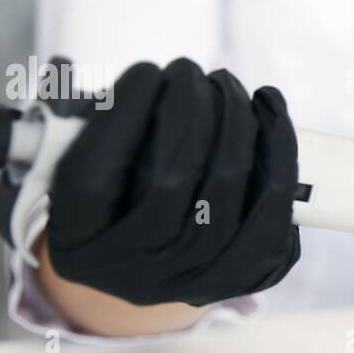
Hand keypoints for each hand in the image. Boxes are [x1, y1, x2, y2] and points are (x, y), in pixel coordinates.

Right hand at [37, 58, 300, 305]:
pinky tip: (270, 113)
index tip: (146, 70)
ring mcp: (192, 282)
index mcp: (76, 246)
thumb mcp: (77, 163)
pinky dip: (280, 155)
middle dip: (187, 110)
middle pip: (170, 183)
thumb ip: (73, 120)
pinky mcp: (244, 278)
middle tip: (188, 71)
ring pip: (226, 193)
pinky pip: (274, 214)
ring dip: (235, 122)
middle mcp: (133, 275)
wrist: (155, 259)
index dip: (122, 115)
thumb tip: (80, 73)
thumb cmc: (115, 191)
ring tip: (227, 85)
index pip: (93, 178)